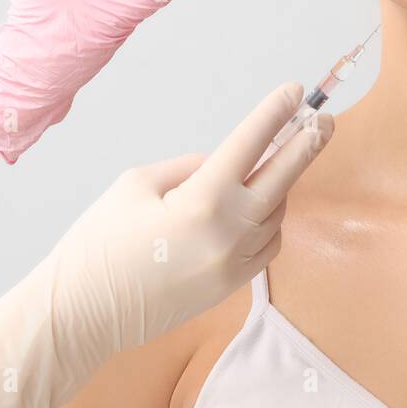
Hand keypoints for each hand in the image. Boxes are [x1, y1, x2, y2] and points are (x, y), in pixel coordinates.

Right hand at [0, 82, 331, 407]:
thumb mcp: (135, 185)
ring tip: (278, 161)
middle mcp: (228, 233)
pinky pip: (268, 244)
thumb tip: (222, 164)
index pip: (250, 144)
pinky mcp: (232, 286)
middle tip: (324, 120)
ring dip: (279, 184)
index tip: (294, 91)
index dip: (274, 113)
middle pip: (282, 177)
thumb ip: (188, 167)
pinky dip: (269, 220)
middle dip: (307, 144)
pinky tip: (260, 205)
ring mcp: (234, 263)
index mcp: (201, 201)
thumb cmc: (98, 245)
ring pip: (276, 212)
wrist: (81, 315)